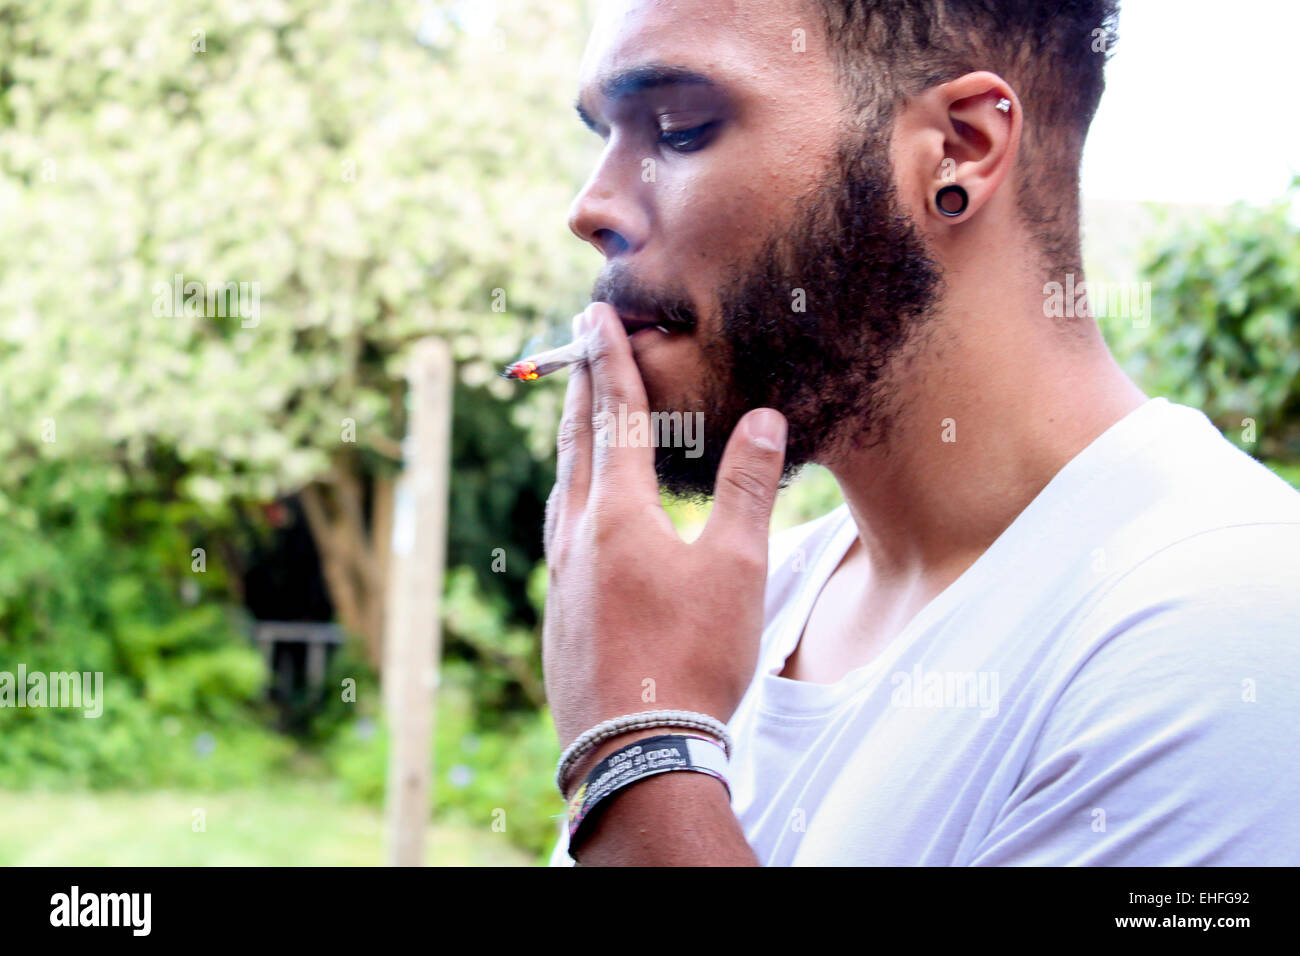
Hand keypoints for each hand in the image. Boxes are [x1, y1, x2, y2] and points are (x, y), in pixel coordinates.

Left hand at [542, 302, 787, 763]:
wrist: (635, 750)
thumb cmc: (692, 657)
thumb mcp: (736, 568)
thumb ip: (746, 488)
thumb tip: (765, 420)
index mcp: (619, 513)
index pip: (617, 415)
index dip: (610, 359)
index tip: (595, 313)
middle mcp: (576, 535)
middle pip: (574, 444)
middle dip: (577, 388)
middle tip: (573, 346)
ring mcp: (557, 578)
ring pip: (559, 490)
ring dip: (568, 445)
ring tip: (574, 423)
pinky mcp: (555, 615)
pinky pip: (557, 536)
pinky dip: (568, 501)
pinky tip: (577, 522)